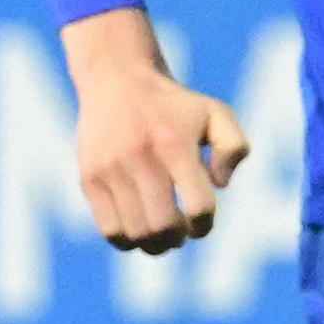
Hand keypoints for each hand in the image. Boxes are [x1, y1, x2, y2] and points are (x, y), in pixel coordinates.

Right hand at [65, 11, 249, 252]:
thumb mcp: (215, 113)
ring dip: (154, 244)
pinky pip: (109, 230)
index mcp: (175, 144)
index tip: (200, 222)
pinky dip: (127, 241)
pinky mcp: (89, 178)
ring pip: (136, 234)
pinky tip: (136, 229)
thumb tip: (220, 185)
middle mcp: (141, 157)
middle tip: (180, 232)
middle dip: (178, 239)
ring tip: (160, 235)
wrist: (117, 79)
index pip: (198, 206)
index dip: (204, 225)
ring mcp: (111, 169)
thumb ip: (234, 148)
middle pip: (163, 227)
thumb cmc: (174, 105)